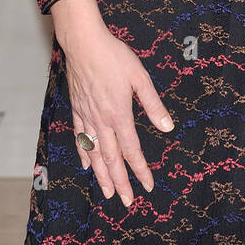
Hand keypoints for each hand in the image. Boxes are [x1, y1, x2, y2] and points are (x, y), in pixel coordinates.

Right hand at [56, 8, 174, 207]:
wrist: (83, 42)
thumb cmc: (114, 56)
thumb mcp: (140, 78)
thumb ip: (153, 104)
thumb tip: (167, 127)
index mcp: (119, 115)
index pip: (132, 150)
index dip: (140, 170)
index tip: (148, 186)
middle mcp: (101, 121)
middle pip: (112, 159)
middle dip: (121, 182)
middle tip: (128, 202)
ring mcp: (86, 117)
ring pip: (94, 154)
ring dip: (102, 175)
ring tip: (108, 193)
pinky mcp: (77, 109)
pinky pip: (79, 138)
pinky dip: (84, 154)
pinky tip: (86, 166)